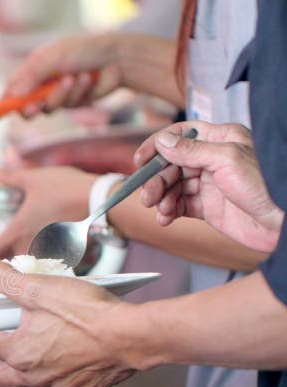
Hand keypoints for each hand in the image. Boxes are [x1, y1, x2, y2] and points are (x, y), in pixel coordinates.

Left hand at [0, 166, 96, 279]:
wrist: (102, 200)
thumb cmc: (66, 188)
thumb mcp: (33, 179)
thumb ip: (12, 177)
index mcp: (16, 232)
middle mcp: (28, 248)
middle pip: (7, 264)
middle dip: (1, 266)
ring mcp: (47, 255)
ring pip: (29, 263)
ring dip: (26, 261)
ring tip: (36, 250)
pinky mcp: (66, 257)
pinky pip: (49, 262)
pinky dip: (47, 258)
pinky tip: (54, 249)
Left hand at [0, 256, 144, 386]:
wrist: (132, 335)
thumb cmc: (87, 313)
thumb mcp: (39, 288)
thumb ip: (5, 279)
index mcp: (19, 354)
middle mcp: (36, 377)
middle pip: (2, 378)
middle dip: (0, 363)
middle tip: (11, 342)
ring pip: (33, 386)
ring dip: (31, 371)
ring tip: (42, 347)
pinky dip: (64, 375)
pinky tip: (73, 357)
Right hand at [5, 33, 122, 116]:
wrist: (116, 57)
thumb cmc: (82, 50)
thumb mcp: (52, 58)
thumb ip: (32, 77)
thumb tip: (13, 96)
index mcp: (33, 70)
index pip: (11, 91)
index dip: (2, 104)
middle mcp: (42, 84)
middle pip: (25, 108)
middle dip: (31, 108)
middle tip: (34, 106)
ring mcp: (58, 95)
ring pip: (49, 109)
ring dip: (61, 95)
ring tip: (74, 77)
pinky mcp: (74, 103)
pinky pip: (69, 106)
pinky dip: (78, 93)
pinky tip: (87, 80)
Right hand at [134, 121, 284, 252]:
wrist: (283, 223)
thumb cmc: (268, 186)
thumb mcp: (227, 160)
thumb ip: (192, 150)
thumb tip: (163, 142)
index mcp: (220, 140)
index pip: (180, 135)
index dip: (157, 146)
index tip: (140, 160)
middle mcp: (213, 160)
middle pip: (172, 165)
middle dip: (156, 179)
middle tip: (147, 194)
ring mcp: (209, 185)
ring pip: (173, 187)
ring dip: (161, 197)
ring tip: (158, 209)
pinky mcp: (208, 207)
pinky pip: (180, 206)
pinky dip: (168, 211)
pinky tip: (165, 217)